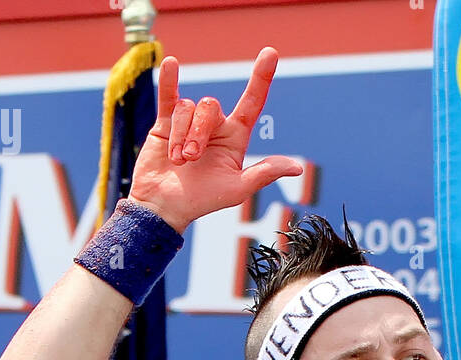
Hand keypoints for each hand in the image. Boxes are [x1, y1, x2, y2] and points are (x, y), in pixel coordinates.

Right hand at [129, 47, 304, 232]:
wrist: (164, 206)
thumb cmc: (203, 201)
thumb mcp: (237, 189)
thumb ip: (264, 174)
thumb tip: (297, 168)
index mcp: (235, 140)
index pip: (251, 104)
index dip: (261, 79)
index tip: (270, 53)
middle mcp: (214, 128)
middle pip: (211, 107)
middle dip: (198, 132)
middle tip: (190, 159)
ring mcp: (189, 123)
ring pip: (188, 108)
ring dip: (182, 135)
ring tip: (178, 160)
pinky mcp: (166, 122)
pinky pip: (169, 94)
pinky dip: (169, 80)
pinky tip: (172, 65)